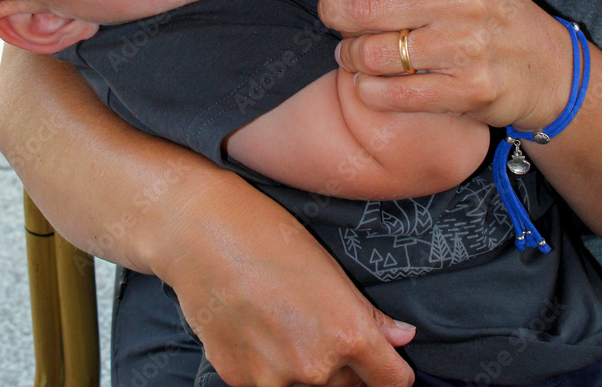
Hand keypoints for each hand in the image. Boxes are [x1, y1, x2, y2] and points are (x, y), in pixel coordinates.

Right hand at [158, 172, 416, 386]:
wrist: (199, 231)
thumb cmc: (266, 233)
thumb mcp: (326, 265)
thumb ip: (367, 313)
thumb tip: (402, 339)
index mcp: (347, 333)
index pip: (393, 382)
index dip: (391, 370)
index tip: (383, 361)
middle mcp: (315, 366)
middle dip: (345, 366)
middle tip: (321, 326)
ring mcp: (273, 378)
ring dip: (305, 371)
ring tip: (285, 324)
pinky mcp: (238, 379)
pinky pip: (268, 384)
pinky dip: (268, 367)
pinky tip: (256, 329)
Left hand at [283, 0, 572, 131]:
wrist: (547, 68)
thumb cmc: (486, 10)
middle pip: (363, 3)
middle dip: (331, 12)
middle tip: (331, 16)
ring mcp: (466, 45)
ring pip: (372, 52)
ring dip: (349, 55)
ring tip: (351, 53)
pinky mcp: (468, 90)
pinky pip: (389, 94)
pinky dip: (367, 89)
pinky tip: (370, 83)